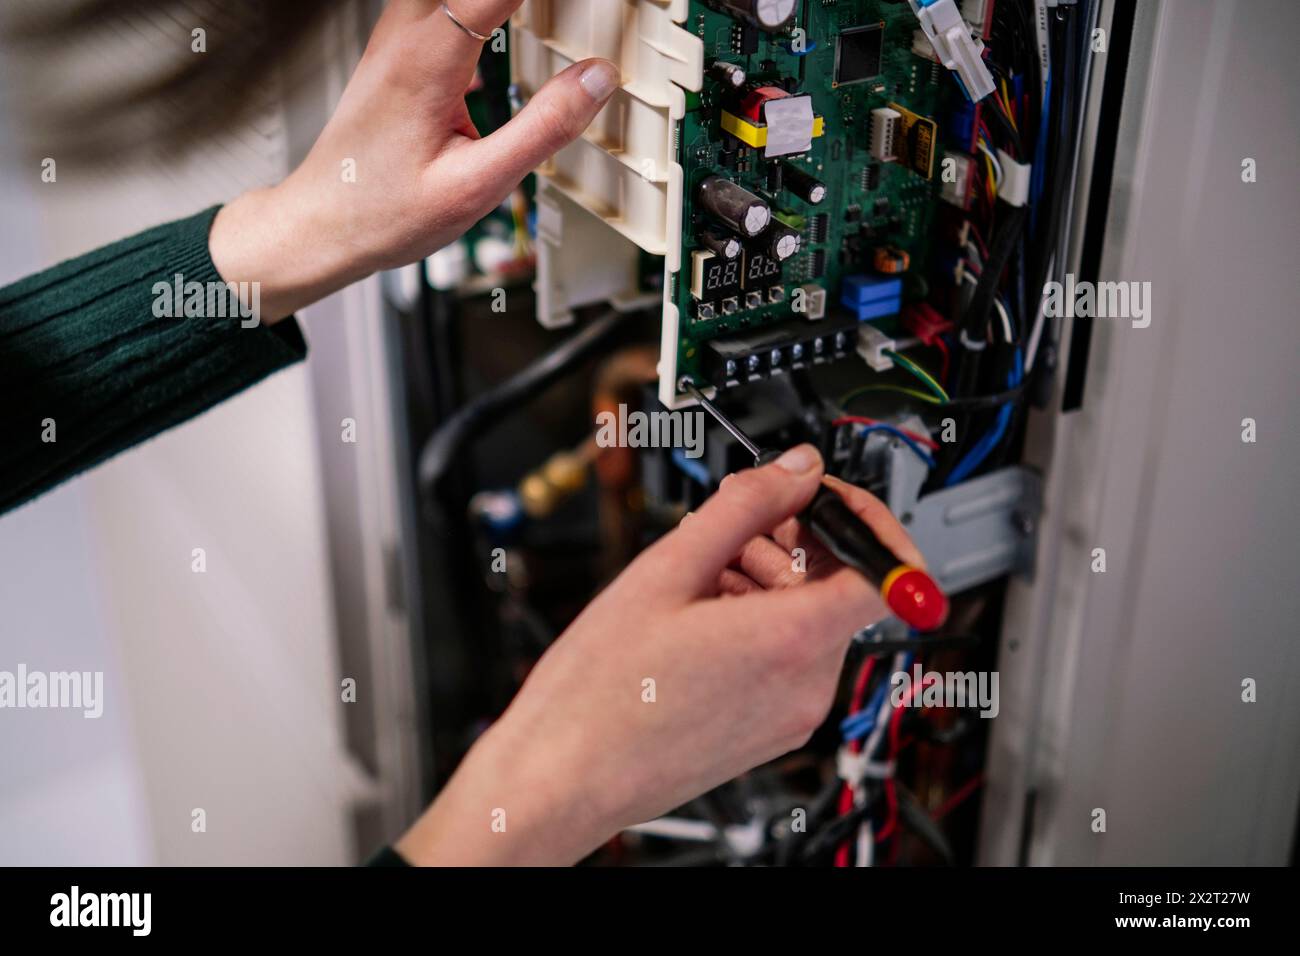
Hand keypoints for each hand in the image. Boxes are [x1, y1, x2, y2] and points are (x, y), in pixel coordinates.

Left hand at [209, 0, 620, 322]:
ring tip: (547, 16)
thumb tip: (593, 80)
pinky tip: (504, 20)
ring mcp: (396, 38)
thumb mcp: (477, 185)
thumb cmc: (384, 212)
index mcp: (428, 60)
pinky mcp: (396, 50)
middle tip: (572, 13)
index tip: (589, 5)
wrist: (324, 224)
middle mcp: (405, 35)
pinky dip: (481, 6)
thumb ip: (542, 129)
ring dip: (500, 2)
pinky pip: (441, 3)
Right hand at [395, 446, 923, 865]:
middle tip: (727, 534)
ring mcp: (791, 715)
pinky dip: (757, 624)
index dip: (865, 521)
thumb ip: (746, 507)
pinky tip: (697, 618)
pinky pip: (788, 659)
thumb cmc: (599, 691)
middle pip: (838, 589)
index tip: (821, 498)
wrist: (563, 778)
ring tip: (697, 580)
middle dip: (792, 546)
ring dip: (767, 583)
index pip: (889, 571)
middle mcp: (807, 686)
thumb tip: (798, 469)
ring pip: (809, 621)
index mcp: (791, 642)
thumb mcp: (667, 570)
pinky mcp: (771, 732)